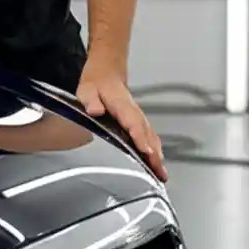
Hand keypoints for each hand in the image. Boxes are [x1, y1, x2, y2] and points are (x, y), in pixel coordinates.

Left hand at [77, 61, 167, 181]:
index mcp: (122, 106)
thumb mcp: (87, 90)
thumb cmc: (95, 85)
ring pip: (151, 137)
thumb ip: (91, 100)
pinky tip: (157, 165)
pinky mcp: (139, 123)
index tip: (146, 151)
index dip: (140, 137)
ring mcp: (139, 118)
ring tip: (162, 174)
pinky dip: (156, 151)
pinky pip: (150, 137)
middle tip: (159, 172)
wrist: (106, 73)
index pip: (133, 123)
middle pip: (147, 134)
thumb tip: (95, 111)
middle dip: (154, 153)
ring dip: (158, 156)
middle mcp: (134, 113)